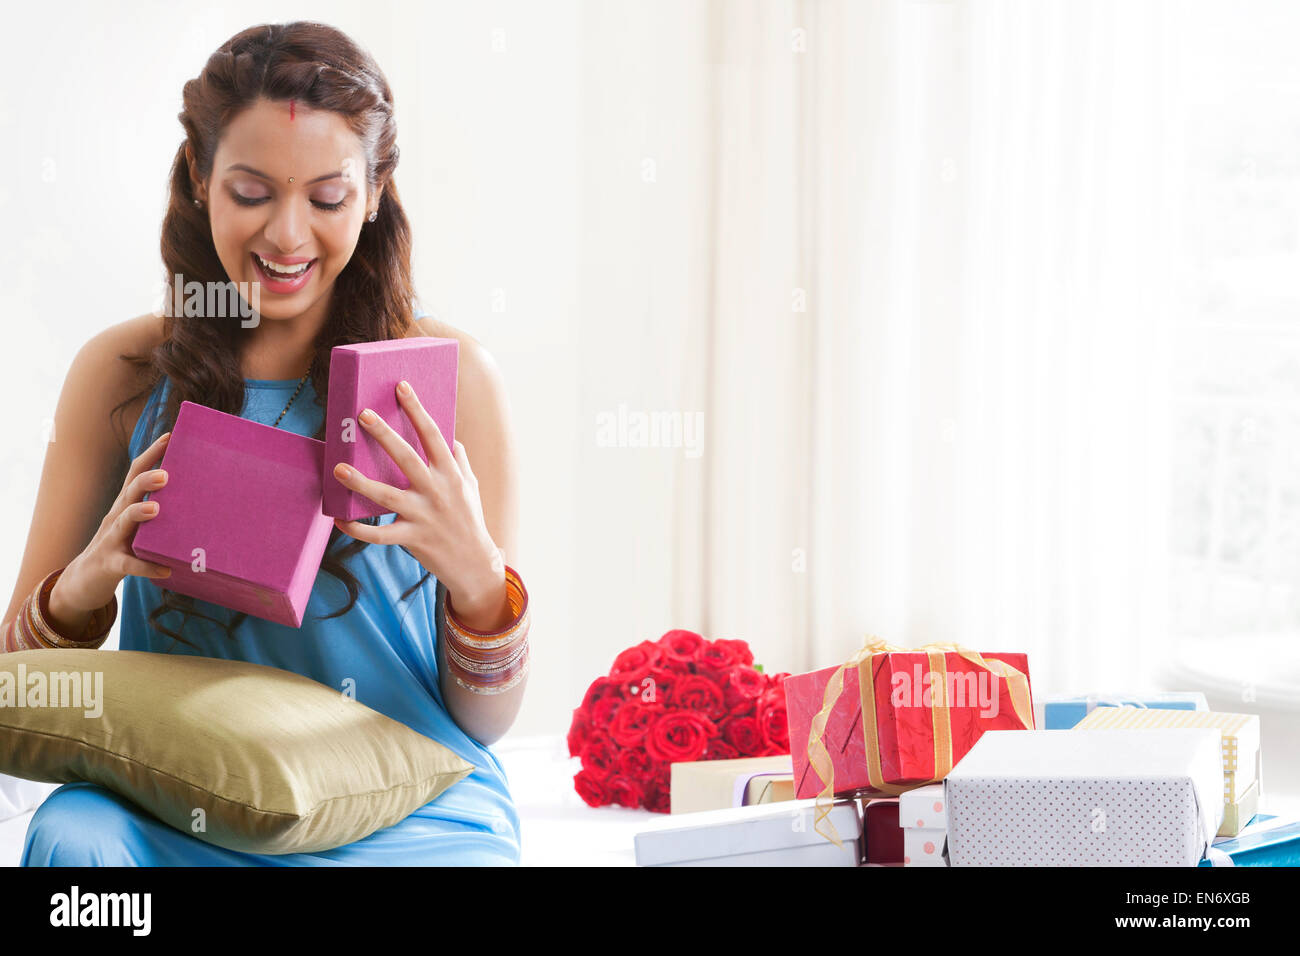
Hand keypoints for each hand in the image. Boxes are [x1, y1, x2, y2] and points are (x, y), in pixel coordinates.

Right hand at [51, 430, 174, 627]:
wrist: (85, 579)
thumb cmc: (122, 545)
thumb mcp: (138, 524)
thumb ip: (160, 509)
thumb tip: (201, 497)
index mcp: (126, 504)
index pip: (136, 473)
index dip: (151, 454)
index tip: (170, 436)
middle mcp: (117, 516)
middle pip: (129, 492)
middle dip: (146, 480)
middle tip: (166, 474)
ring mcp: (111, 539)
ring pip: (123, 522)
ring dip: (138, 512)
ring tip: (156, 509)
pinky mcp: (111, 563)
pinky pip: (129, 564)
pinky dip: (147, 566)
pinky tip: (165, 570)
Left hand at [330, 381, 510, 630]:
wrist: (474, 563)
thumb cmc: (470, 520)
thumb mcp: (472, 486)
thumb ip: (460, 461)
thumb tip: (450, 439)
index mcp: (452, 474)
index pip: (433, 435)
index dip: (417, 410)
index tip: (401, 387)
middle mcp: (438, 491)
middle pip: (407, 458)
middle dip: (384, 435)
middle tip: (362, 414)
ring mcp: (424, 516)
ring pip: (387, 495)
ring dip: (361, 482)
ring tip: (339, 467)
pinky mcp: (413, 538)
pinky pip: (380, 534)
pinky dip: (358, 529)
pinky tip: (339, 519)